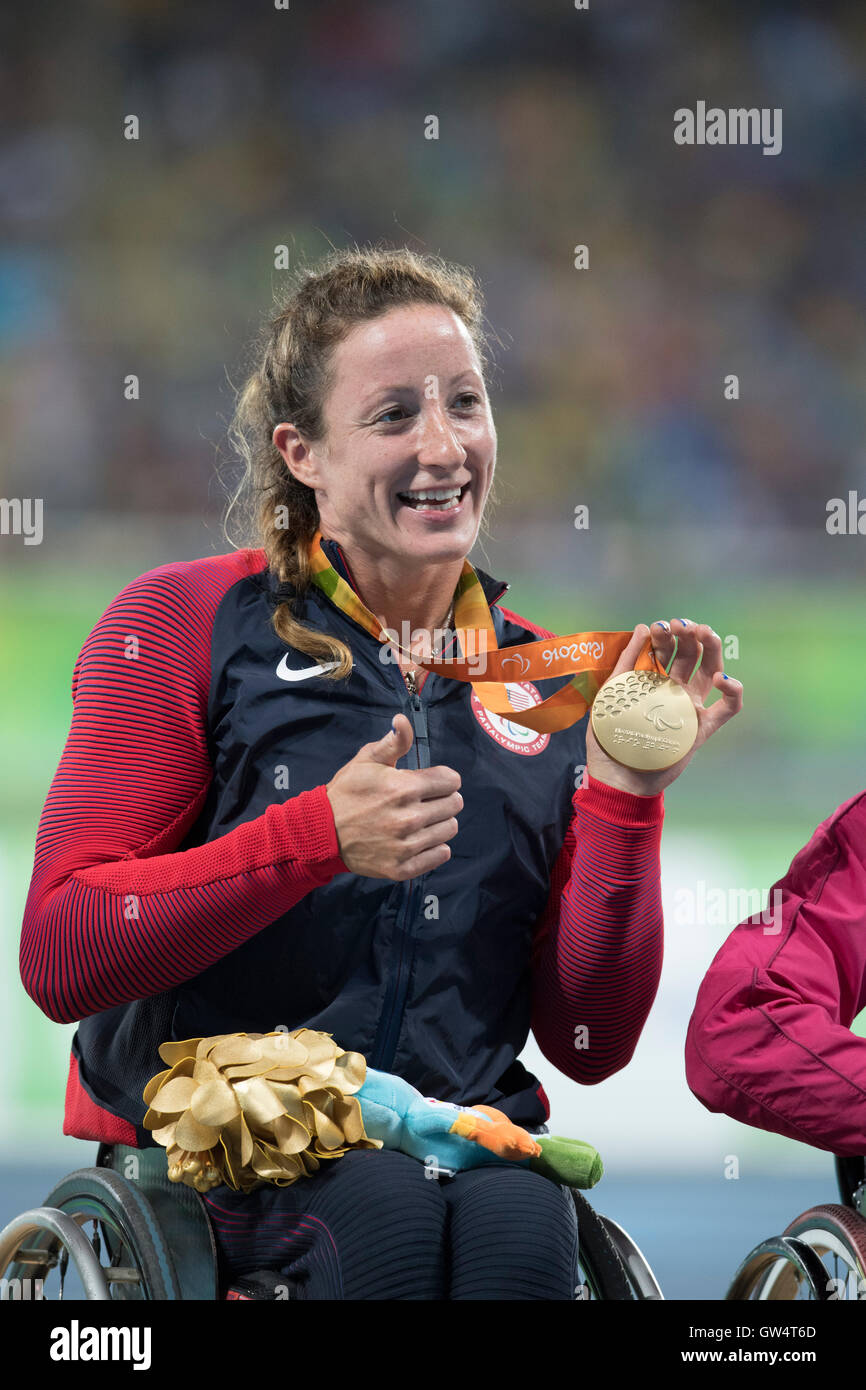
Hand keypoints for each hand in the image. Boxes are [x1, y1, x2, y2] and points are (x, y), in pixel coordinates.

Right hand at [325, 714, 462, 879]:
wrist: (322, 831)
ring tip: (420, 819)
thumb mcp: (366, 760)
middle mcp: (409, 818)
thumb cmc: (346, 791)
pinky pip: (441, 855)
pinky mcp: (402, 867)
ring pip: (450, 829)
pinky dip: (434, 847)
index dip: (442, 778)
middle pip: (455, 805)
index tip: (430, 782)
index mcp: (403, 788)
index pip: (452, 781)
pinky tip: (419, 839)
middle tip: (424, 800)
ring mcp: (406, 846)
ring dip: (440, 822)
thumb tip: (403, 720)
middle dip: (443, 798)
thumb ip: (393, 741)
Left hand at [585, 619, 742, 796]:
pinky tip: (721, 678)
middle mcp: (676, 690)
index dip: (666, 635)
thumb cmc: (610, 737)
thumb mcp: (611, 693)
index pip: (667, 650)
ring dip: (712, 648)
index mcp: (655, 682)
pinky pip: (728, 708)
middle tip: (682, 625)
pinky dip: (733, 690)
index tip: (658, 626)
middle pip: (691, 655)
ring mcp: (691, 707)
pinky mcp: (703, 728)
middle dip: (689, 635)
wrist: (617, 777)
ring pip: (711, 671)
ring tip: (705, 633)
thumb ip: (627, 661)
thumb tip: (642, 627)